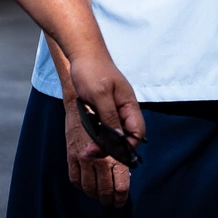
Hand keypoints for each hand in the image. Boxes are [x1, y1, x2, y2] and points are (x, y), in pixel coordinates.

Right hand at [64, 101, 131, 206]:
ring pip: (88, 187)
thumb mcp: (124, 116)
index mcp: (112, 150)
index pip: (120, 182)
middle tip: (113, 202)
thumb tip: (128, 162)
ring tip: (100, 195)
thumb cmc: (104, 101)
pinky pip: (74, 178)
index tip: (122, 199)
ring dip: (95, 194)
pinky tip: (86, 184)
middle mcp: (96, 157)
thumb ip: (127, 139)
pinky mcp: (70, 153)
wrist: (78, 93)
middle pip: (105, 189)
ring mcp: (81, 156)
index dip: (122, 194)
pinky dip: (80, 185)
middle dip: (110, 198)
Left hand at [65, 47, 143, 205]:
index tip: (110, 156)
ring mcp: (111, 110)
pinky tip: (85, 148)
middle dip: (114, 154)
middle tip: (99, 164)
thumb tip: (114, 143)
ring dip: (102, 147)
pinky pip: (101, 130)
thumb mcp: (100, 95)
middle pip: (125, 139)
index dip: (127, 149)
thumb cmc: (92, 70)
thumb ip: (109, 120)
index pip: (136, 135)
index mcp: (130, 106)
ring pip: (112, 136)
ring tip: (90, 158)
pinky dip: (95, 139)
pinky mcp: (99, 110)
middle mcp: (123, 111)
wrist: (81, 53)